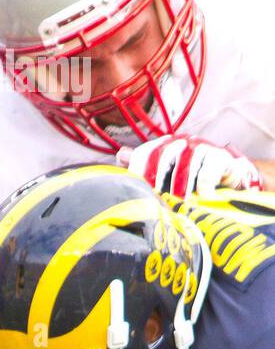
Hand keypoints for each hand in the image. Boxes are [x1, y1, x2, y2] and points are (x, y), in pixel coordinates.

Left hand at [118, 136, 261, 197]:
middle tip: (157, 202)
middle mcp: (183, 142)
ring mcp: (204, 147)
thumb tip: (121, 155)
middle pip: (164, 154)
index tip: (137, 193)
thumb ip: (144, 168)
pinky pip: (208, 170)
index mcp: (165, 147)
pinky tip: (201, 198)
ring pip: (186, 161)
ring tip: (178, 205)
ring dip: (181, 186)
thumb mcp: (165, 180)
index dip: (138, 171)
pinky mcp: (222, 158)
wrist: (228, 185)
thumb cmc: (190, 185)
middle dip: (158, 180)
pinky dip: (203, 186)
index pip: (145, 153)